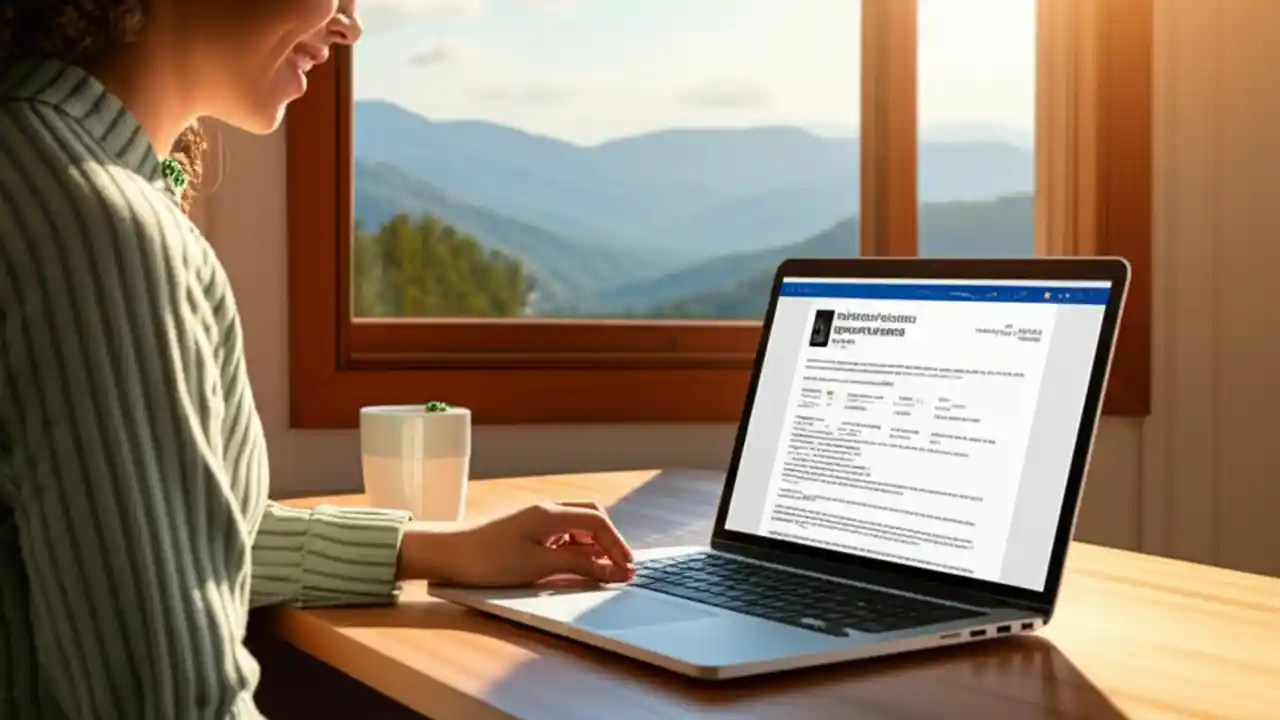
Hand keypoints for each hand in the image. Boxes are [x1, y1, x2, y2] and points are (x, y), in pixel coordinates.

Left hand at [400, 501, 634, 586]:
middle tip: (618, 567)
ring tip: (600, 571)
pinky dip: (575, 548)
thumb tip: (613, 571)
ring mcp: (536, 519)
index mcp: (551, 514)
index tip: (628, 569)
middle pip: (590, 516)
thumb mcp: (539, 566)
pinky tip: (574, 565)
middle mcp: (546, 510)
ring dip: (592, 545)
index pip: (597, 521)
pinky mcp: (527, 530)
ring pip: (576, 525)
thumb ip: (580, 566)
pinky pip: (561, 534)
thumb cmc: (489, 560)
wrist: (448, 555)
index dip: (617, 545)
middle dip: (609, 540)